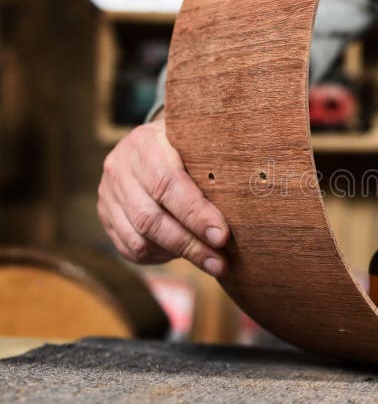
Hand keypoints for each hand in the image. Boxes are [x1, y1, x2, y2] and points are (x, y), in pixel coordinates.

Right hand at [97, 113, 229, 275]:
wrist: (149, 141)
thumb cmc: (185, 143)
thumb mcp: (196, 139)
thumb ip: (212, 160)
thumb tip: (245, 194)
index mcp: (145, 144)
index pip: (168, 184)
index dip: (196, 214)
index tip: (223, 236)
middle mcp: (120, 169)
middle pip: (151, 218)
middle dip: (190, 245)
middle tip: (220, 263)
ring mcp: (108, 194)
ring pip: (139, 238)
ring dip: (178, 256)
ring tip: (211, 263)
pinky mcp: (106, 216)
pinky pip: (130, 248)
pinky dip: (159, 257)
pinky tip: (183, 256)